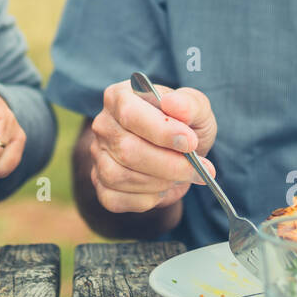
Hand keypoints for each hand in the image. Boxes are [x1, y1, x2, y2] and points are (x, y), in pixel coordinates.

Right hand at [89, 80, 217, 214]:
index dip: (162, 131)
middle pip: (126, 149)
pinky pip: (115, 199)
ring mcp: (98, 156)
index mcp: (120, 97)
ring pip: (119, 176)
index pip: (130, 113)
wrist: (181, 155)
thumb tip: (173, 103)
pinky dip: (145, 200)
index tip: (191, 143)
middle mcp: (103, 125)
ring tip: (181, 176)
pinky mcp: (101, 185)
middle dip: (168, 164)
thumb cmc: (186, 127)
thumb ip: (189, 104)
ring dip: (159, 182)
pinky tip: (162, 188)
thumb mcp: (197, 110)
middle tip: (198, 168)